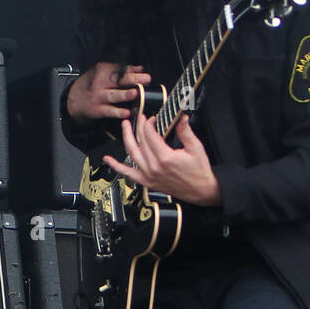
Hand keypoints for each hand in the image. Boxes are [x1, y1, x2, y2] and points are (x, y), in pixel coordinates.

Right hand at [67, 62, 151, 122]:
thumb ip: (122, 70)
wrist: (74, 99)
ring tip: (135, 93)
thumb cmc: (93, 84)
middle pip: (118, 81)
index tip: (144, 71)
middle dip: (133, 79)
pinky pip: (110, 111)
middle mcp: (100, 83)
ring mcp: (99, 97)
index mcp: (102, 71)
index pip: (119, 69)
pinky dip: (119, 112)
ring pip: (114, 96)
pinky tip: (127, 112)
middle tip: (146, 79)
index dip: (132, 70)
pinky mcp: (98, 110)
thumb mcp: (104, 72)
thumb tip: (140, 69)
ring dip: (125, 95)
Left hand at [102, 113, 222, 206]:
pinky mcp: (146, 182)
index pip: (150, 135)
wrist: (201, 191)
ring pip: (131, 153)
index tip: (153, 118)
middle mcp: (153, 167)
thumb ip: (185, 131)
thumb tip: (181, 117)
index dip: (149, 123)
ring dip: (126, 138)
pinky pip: (127, 173)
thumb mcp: (195, 148)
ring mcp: (148, 175)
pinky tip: (108, 160)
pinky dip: (116, 166)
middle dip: (139, 126)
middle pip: (140, 141)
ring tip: (125, 126)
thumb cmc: (199, 171)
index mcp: (165, 158)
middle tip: (139, 117)